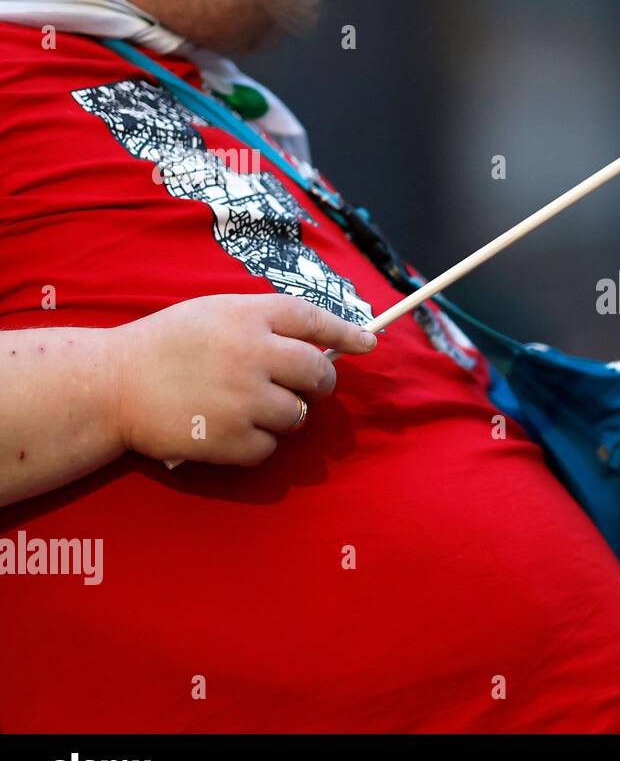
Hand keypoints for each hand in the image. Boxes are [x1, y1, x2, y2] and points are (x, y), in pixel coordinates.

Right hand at [111, 294, 376, 465]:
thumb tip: (319, 342)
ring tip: (247, 407)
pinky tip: (228, 430)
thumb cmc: (165, 345)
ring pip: (298, 414)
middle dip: (319, 383)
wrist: (110, 385)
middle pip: (318, 372)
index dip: (347, 331)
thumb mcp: (214, 313)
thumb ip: (264, 322)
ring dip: (284, 414)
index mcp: (248, 316)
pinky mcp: (232, 438)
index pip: (314, 319)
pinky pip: (270, 447)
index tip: (369, 343)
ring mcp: (244, 398)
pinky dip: (256, 444)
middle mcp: (253, 354)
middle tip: (306, 387)